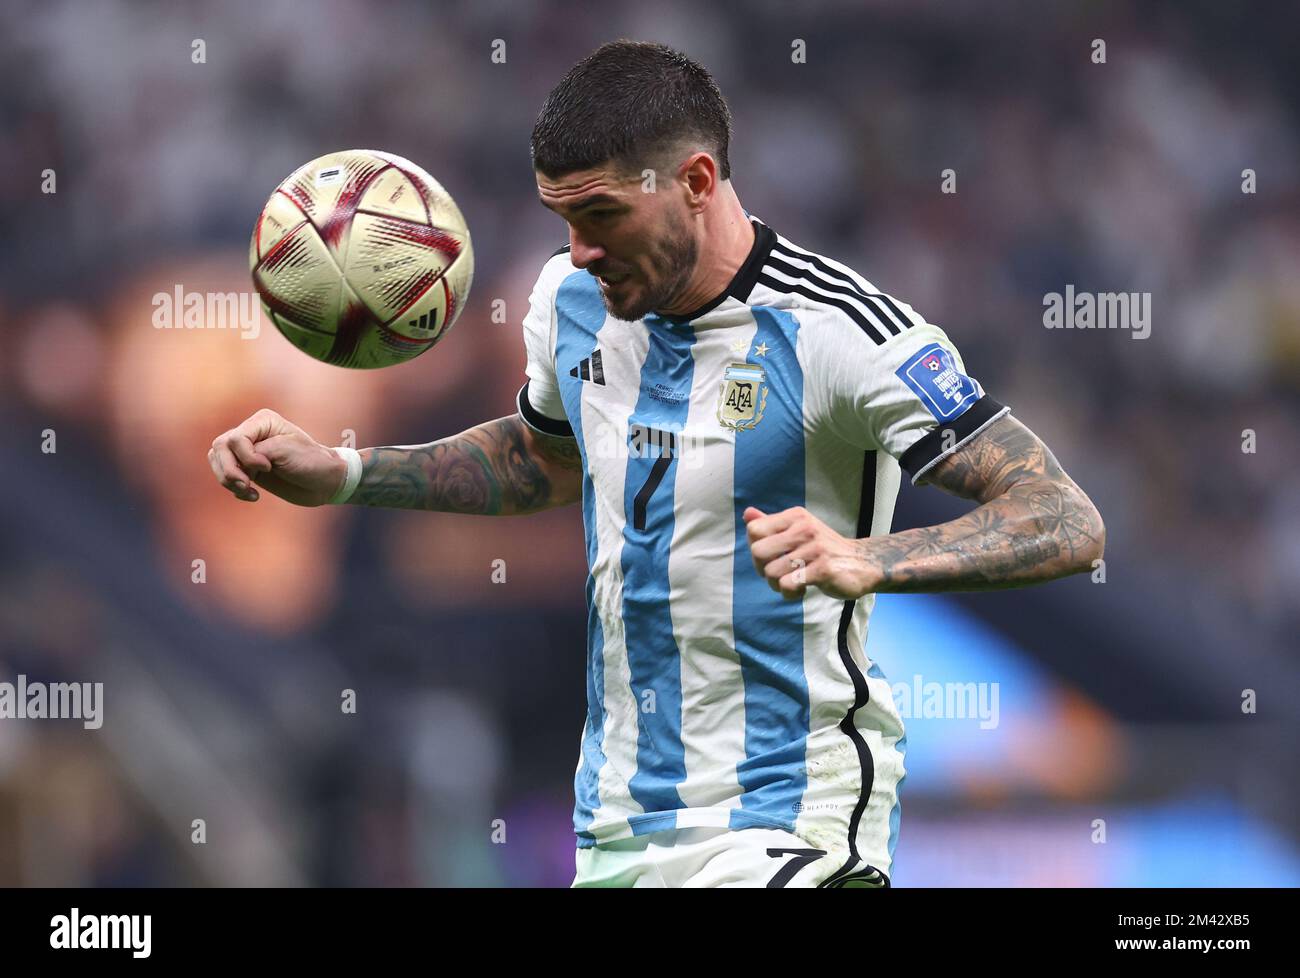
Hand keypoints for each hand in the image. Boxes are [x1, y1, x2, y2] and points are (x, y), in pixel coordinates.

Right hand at [208, 408, 346, 505]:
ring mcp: (248, 451)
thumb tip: (235, 460)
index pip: (235, 439)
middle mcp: (252, 433)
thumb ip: (256, 451)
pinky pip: (225, 475)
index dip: (246, 457)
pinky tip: (253, 495)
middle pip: (220, 448)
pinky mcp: (248, 469)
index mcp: (263, 421)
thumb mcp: (287, 451)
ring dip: (228, 480)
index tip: (268, 467)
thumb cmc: (312, 462)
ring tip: (248, 491)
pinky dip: (235, 488)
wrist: (325, 482)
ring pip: (217, 461)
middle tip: (247, 485)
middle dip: (229, 470)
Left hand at [743, 506, 879, 600]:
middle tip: (779, 574)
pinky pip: (788, 585)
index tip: (772, 557)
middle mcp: (804, 528)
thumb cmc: (823, 550)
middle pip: (758, 552)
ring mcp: (815, 548)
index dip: (756, 549)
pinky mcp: (823, 569)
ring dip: (777, 585)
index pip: (754, 530)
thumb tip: (747, 514)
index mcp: (796, 517)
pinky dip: (790, 593)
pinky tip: (801, 590)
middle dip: (762, 569)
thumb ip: (772, 524)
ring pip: (771, 572)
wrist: (862, 563)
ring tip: (793, 583)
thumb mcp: (799, 530)